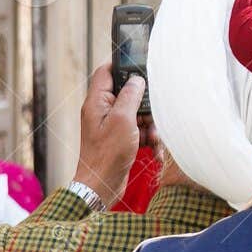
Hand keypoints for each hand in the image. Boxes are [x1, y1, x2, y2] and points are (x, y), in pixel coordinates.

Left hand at [73, 64, 144, 205]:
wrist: (102, 187)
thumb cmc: (107, 155)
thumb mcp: (122, 120)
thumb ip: (130, 95)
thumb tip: (137, 79)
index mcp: (97, 102)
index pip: (106, 72)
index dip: (122, 64)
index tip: (141, 64)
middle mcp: (102, 111)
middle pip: (129, 93)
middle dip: (145, 105)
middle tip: (151, 116)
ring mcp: (111, 126)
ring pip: (138, 113)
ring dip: (151, 125)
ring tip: (152, 139)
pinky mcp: (120, 139)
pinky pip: (139, 130)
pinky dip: (149, 139)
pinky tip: (155, 152)